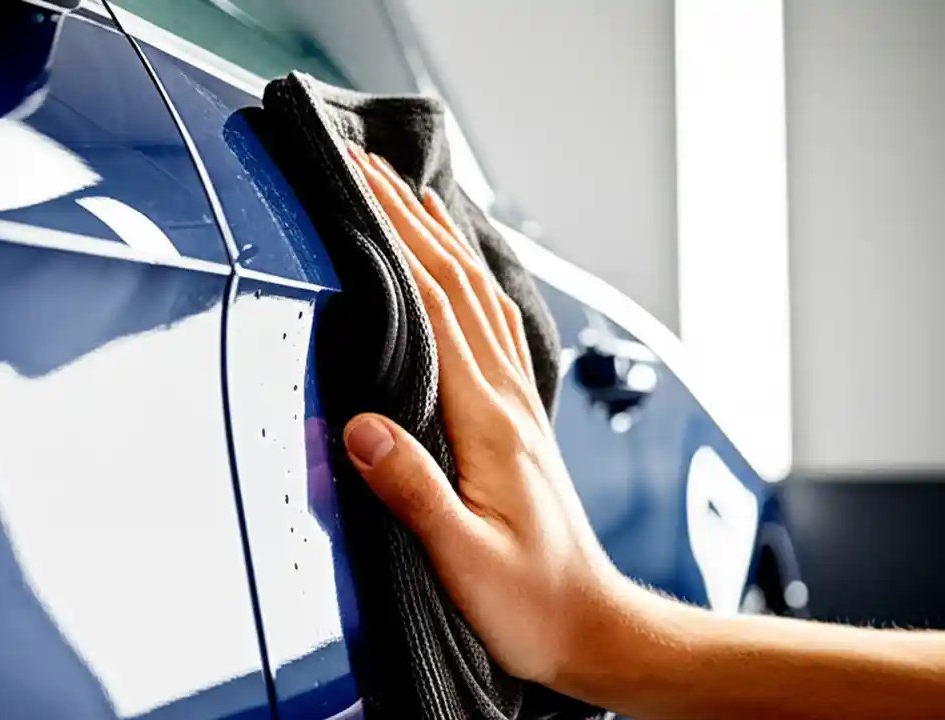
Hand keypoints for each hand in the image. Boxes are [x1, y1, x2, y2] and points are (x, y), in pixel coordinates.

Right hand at [342, 147, 640, 686]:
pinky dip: (470, 284)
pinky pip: (493, 330)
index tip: (362, 190)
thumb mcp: (463, 557)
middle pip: (457, 285)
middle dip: (412, 218)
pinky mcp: (516, 423)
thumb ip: (413, 489)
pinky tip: (460, 279)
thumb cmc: (530, 602)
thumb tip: (362, 425)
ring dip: (444, 240)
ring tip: (414, 198)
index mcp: (488, 422)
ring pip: (479, 298)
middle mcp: (507, 401)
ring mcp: (516, 408)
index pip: (436, 307)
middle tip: (370, 168)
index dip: (397, 241)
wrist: (592, 627)